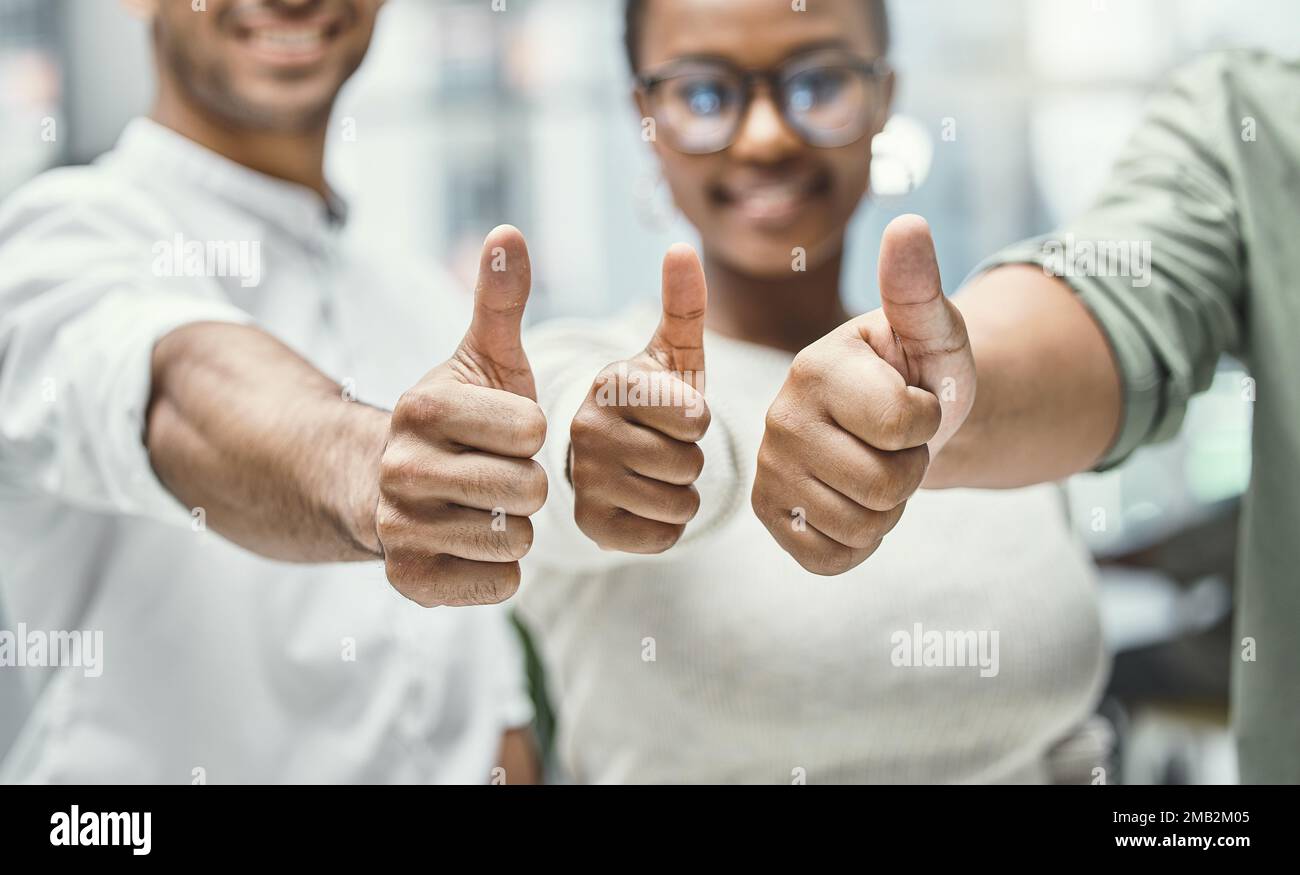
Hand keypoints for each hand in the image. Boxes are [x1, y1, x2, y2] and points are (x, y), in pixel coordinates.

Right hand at [375, 225, 547, 605]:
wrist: (381, 486)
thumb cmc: (456, 421)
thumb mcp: (480, 358)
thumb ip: (500, 300)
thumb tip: (509, 233)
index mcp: (421, 406)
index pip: (532, 431)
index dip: (530, 434)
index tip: (502, 432)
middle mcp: (399, 469)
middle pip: (527, 491)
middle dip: (525, 484)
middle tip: (495, 474)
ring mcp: (398, 530)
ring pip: (515, 541)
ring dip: (512, 528)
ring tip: (480, 508)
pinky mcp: (408, 582)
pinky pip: (500, 584)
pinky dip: (498, 568)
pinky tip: (469, 544)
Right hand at [569, 244, 709, 552]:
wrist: (612, 458)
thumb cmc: (653, 404)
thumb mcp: (672, 356)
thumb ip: (683, 305)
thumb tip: (682, 247)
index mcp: (609, 382)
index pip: (695, 416)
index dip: (697, 420)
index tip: (670, 413)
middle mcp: (585, 429)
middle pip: (688, 462)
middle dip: (690, 459)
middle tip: (660, 447)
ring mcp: (583, 481)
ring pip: (680, 502)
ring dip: (681, 494)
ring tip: (652, 474)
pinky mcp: (589, 526)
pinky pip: (663, 537)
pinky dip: (666, 527)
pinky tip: (642, 505)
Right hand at [751, 214, 975, 574]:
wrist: (901, 423)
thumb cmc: (919, 373)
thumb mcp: (932, 331)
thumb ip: (918, 286)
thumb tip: (908, 222)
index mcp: (815, 367)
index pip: (904, 425)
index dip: (927, 422)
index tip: (912, 401)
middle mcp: (779, 418)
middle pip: (885, 485)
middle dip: (911, 471)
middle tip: (895, 442)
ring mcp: (769, 471)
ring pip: (863, 527)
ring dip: (889, 507)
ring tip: (875, 466)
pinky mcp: (770, 516)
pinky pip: (832, 558)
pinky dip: (859, 541)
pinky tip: (853, 501)